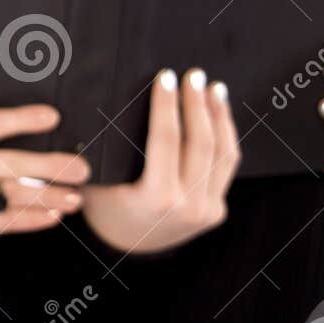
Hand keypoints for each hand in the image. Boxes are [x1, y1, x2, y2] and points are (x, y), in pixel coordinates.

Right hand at [0, 106, 89, 264]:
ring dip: (48, 195)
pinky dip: (29, 220)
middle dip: (51, 165)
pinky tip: (51, 217)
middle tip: (81, 167)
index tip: (52, 117)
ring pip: (11, 194)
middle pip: (11, 162)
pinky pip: (1, 222)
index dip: (23, 119)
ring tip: (75, 197)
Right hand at [80, 67, 237, 254]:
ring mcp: (207, 210)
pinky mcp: (217, 210)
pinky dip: (225, 138)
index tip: (166, 78)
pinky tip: (219, 117)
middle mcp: (188, 206)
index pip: (166, 139)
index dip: (167, 104)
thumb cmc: (103, 209)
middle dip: (196, 104)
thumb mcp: (97, 180)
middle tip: (193, 75)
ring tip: (214, 89)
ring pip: (223, 154)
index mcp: (156, 199)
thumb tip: (108, 101)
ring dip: (219, 117)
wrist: (126, 246)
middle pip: (200, 143)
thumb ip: (107, 149)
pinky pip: (226, 168)